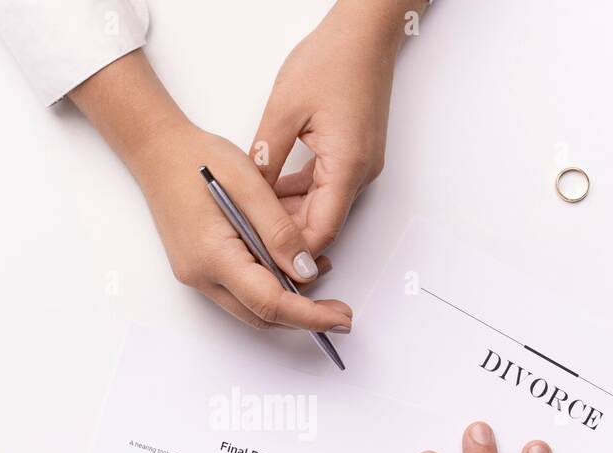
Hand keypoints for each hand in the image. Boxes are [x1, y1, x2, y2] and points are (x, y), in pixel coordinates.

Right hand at [70, 51, 352, 332]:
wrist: (158, 152)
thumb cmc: (200, 160)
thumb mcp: (251, 186)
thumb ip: (280, 232)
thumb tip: (307, 272)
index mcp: (214, 257)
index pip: (270, 303)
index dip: (310, 316)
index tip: (341, 319)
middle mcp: (202, 276)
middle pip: (261, 316)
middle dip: (304, 318)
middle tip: (341, 312)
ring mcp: (197, 276)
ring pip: (252, 308)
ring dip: (288, 303)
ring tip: (319, 273)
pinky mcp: (199, 269)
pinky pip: (240, 291)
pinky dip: (269, 287)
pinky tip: (289, 264)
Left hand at [254, 1, 423, 254]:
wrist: (365, 33)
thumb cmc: (332, 59)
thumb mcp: (284, 110)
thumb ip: (265, 158)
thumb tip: (249, 194)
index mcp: (347, 165)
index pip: (321, 231)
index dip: (291, 250)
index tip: (261, 258)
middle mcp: (360, 173)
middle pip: (322, 225)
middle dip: (285, 235)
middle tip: (247, 236)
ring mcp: (360, 166)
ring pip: (322, 208)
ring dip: (290, 213)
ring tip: (251, 214)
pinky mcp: (354, 156)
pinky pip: (325, 188)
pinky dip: (299, 194)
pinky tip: (270, 190)